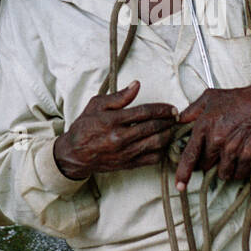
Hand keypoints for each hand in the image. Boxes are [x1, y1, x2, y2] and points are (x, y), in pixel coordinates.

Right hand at [52, 81, 178, 179]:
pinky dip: (162, 151)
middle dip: (168, 121)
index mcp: (112, 121)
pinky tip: (163, 143)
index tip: (171, 108)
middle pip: (153, 128)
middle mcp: (120, 138)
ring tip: (172, 128)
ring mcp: (125, 153)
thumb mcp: (96, 105)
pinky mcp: (128, 164)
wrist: (74, 154)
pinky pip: (151, 159)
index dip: (162, 109)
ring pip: (156, 144)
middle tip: (176, 116)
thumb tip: (136, 85)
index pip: (144, 112)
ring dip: (168, 135)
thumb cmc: (85, 127)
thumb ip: (118, 96)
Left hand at [174, 77, 250, 190]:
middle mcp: (217, 140)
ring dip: (223, 168)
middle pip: (205, 166)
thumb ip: (191, 111)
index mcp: (204, 126)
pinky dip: (237, 171)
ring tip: (228, 154)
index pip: (190, 155)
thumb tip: (177, 121)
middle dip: (208, 162)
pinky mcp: (248, 155)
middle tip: (215, 151)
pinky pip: (238, 174)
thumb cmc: (236, 99)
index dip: (183, 172)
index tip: (179, 185)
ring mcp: (233, 149)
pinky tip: (239, 159)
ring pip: (222, 173)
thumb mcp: (209, 98)